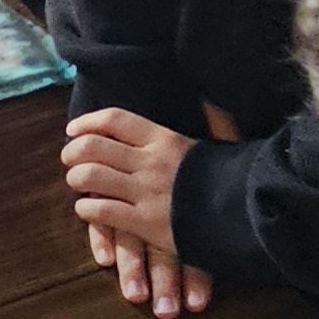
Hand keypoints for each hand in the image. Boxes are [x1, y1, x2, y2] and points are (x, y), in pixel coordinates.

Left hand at [62, 104, 212, 318]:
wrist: (248, 214)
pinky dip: (86, 209)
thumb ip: (207, 120)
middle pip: (93, 146)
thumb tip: (205, 95)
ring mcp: (145, 192)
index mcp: (165, 138)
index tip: (73, 130)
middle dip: (73, 152)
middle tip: (69, 161)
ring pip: (90, 177)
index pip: (116, 120)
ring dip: (76, 180)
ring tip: (77, 185)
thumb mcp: (217, 143)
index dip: (88, 122)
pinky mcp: (144, 223)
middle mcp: (150, 161)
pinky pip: (100, 211)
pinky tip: (88, 210)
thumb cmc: (232, 179)